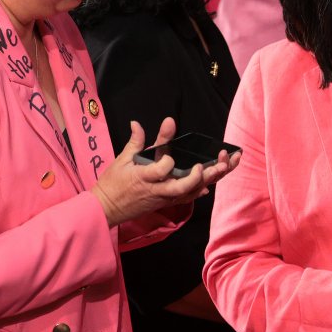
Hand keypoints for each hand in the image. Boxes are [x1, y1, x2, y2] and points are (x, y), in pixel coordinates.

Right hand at [91, 117, 240, 225]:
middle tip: (216, 163)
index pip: (160, 171)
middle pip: (182, 186)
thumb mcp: (122, 160)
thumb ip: (135, 142)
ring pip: (189, 193)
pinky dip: (199, 190)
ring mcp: (163, 198)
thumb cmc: (113, 183)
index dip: (167, 163)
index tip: (169, 156)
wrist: (107, 209)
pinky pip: (187, 198)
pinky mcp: (166, 203)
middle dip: (200, 176)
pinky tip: (211, 183)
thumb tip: (136, 123)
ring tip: (224, 166)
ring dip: (208, 180)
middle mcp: (156, 190)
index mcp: (143, 177)